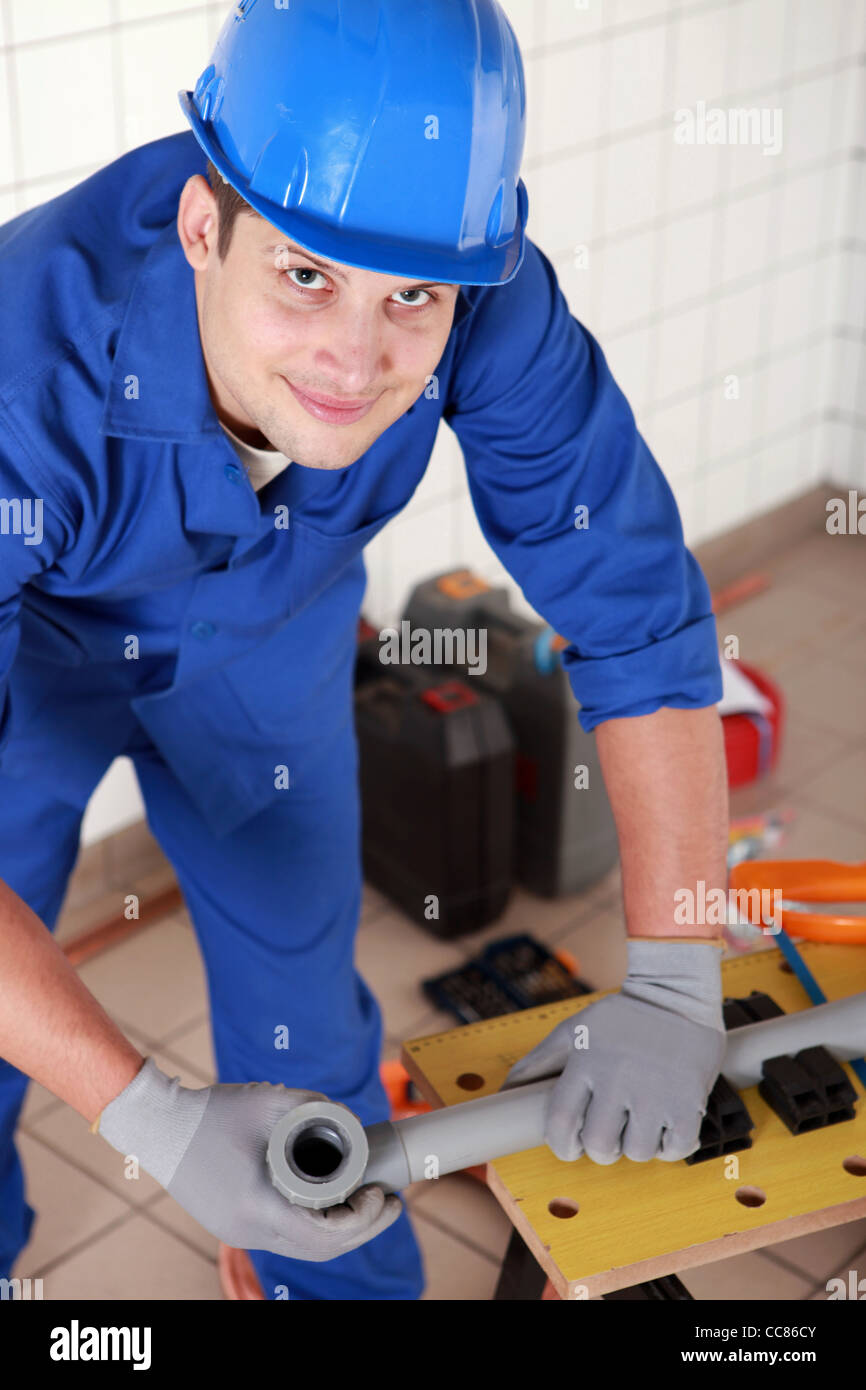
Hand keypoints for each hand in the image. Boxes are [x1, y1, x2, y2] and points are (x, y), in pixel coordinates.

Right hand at [97, 1058, 400, 1261]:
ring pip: (302, 1247)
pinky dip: (313, 1225)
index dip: (363, 1221)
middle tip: (391, 1203)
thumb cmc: (210, 1112)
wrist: (156, 1126)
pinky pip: (283, 1235)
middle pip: (318, 1250)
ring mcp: (237, 1232)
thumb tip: (349, 1119)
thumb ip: (315, 1106)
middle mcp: (247, 1230)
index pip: (324, 1236)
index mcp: (257, 1206)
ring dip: (338, 1230)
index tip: (382, 1193)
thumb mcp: (270, 1100)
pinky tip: (333, 1205)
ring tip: (367, 1201)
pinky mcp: (232, 1225)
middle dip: (362, 1230)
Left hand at [501, 940, 725, 1163]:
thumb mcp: (575, 1029)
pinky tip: (664, 1128)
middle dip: (600, 1149)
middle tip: (608, 1135)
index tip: (570, 1146)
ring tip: (638, 1125)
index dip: (562, 1145)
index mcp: (587, 1063)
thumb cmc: (623, 1015)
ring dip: (635, 1147)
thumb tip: (506, 1090)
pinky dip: (668, 1148)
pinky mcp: (688, 1101)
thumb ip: (539, 1061)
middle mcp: (619, 1080)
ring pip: (637, 1152)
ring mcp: (656, 1092)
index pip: (562, 1123)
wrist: (678, 993)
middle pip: (600, 1145)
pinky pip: (675, 1149)